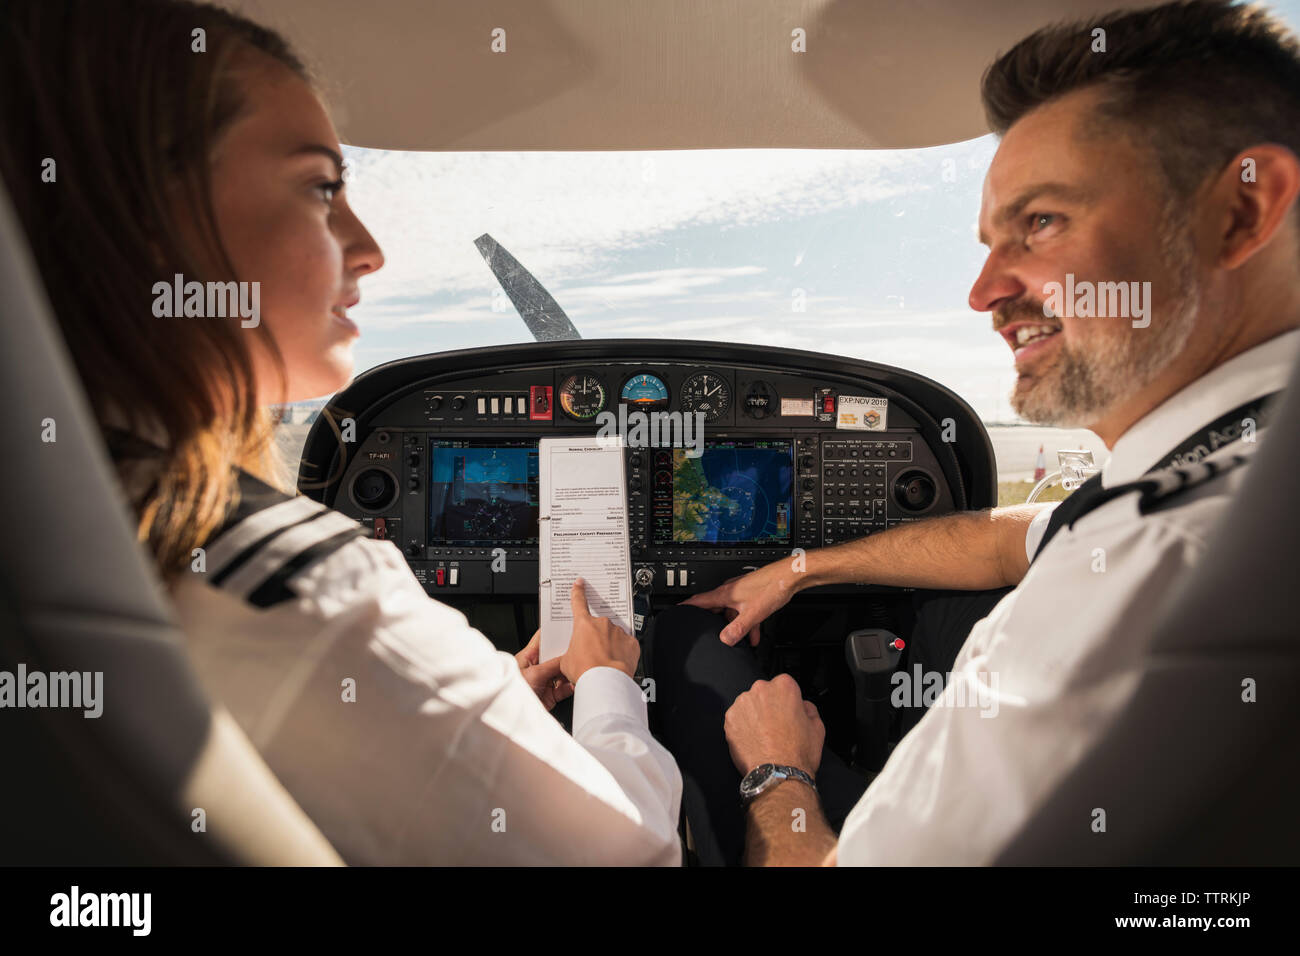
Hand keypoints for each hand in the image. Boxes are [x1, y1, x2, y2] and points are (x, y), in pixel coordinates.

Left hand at [515, 629, 573, 710]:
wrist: (512, 717)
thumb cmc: (512, 694)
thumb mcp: (534, 674)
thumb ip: (552, 665)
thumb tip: (566, 657)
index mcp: (528, 657)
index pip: (543, 639)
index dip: (554, 631)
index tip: (566, 625)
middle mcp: (537, 667)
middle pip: (556, 655)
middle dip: (566, 654)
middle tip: (576, 649)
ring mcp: (545, 681)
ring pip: (563, 671)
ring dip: (570, 671)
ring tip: (576, 670)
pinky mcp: (551, 695)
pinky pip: (565, 687)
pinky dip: (571, 686)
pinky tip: (573, 684)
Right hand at [559, 578, 639, 681]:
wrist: (605, 681)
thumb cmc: (586, 671)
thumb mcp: (566, 662)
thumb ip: (569, 653)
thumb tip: (571, 658)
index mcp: (583, 625)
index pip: (579, 603)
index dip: (579, 592)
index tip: (580, 584)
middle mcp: (602, 624)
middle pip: (597, 627)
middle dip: (595, 638)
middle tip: (592, 654)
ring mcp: (618, 632)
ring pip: (613, 635)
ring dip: (610, 645)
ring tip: (604, 662)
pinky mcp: (631, 642)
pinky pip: (626, 644)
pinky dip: (622, 652)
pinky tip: (616, 662)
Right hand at [680, 560, 799, 645]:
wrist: (789, 576)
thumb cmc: (772, 587)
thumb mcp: (753, 614)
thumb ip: (737, 629)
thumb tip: (724, 639)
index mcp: (725, 594)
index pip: (698, 601)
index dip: (686, 607)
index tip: (676, 611)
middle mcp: (731, 591)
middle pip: (714, 608)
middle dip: (712, 623)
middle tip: (708, 633)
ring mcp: (741, 592)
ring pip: (732, 611)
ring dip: (735, 626)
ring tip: (741, 641)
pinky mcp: (752, 594)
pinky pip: (743, 611)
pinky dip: (746, 622)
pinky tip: (754, 634)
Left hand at [724, 674, 823, 776]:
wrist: (778, 775)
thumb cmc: (797, 753)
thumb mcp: (817, 726)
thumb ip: (809, 708)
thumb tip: (802, 706)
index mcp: (784, 686)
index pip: (784, 685)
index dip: (786, 701)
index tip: (787, 712)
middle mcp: (760, 690)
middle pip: (764, 693)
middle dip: (769, 706)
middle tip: (776, 727)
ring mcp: (742, 704)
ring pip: (749, 705)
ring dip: (754, 716)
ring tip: (764, 736)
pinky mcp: (729, 719)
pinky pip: (737, 719)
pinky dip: (742, 727)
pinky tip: (753, 741)